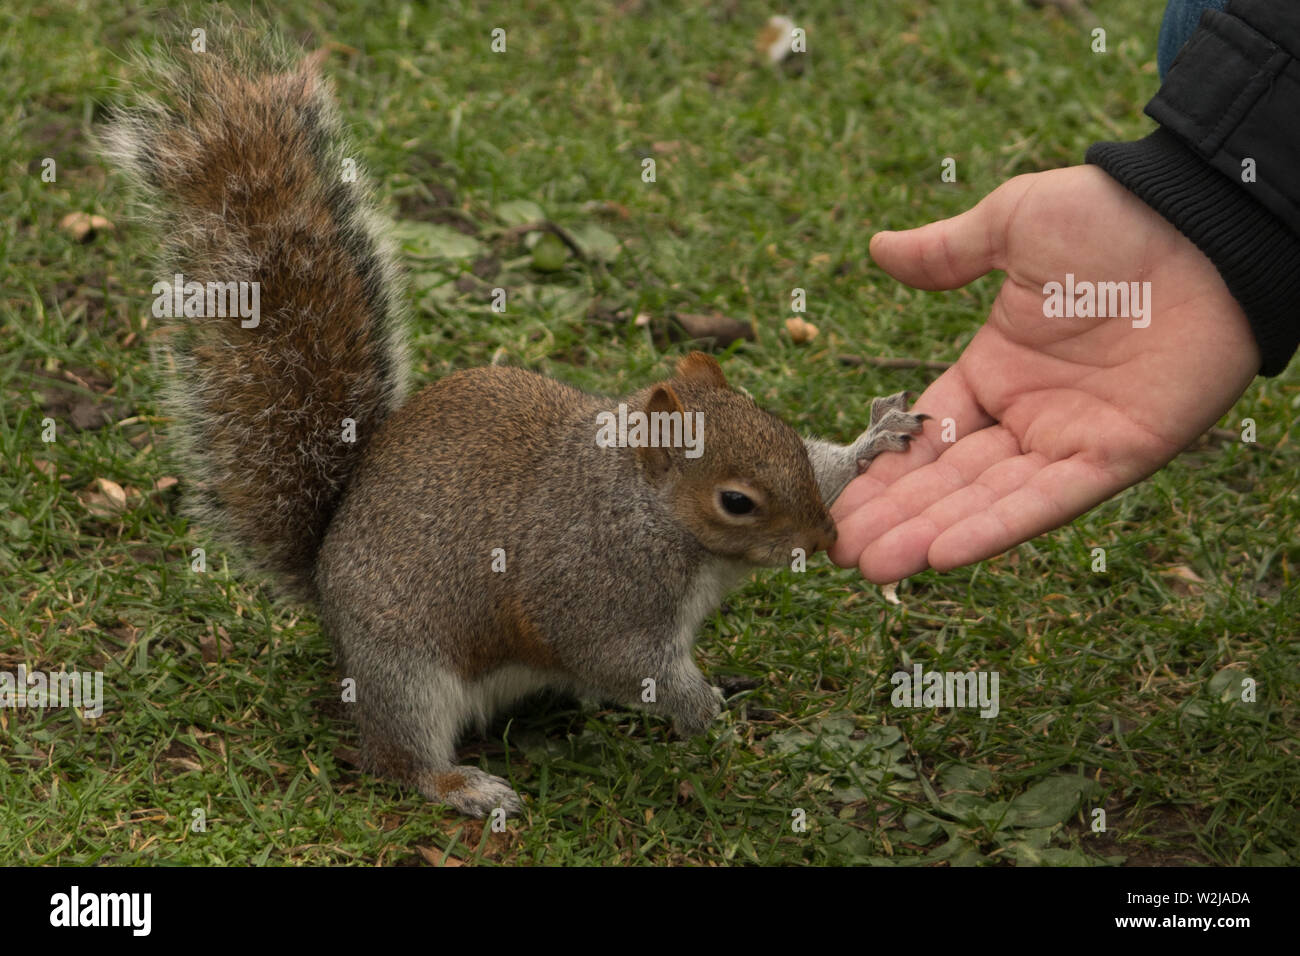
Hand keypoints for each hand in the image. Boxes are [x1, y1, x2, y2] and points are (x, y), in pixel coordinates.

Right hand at [830, 165, 1259, 582]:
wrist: (1204, 225)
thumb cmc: (1114, 216)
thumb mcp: (1012, 224)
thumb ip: (946, 253)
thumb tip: (876, 249)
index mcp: (998, 369)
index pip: (928, 434)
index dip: (886, 470)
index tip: (839, 502)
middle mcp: (1029, 414)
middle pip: (948, 479)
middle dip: (895, 517)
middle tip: (838, 552)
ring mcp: (1071, 439)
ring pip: (987, 499)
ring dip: (930, 534)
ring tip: (872, 566)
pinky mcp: (1116, 455)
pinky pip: (1047, 501)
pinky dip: (997, 528)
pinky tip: (942, 555)